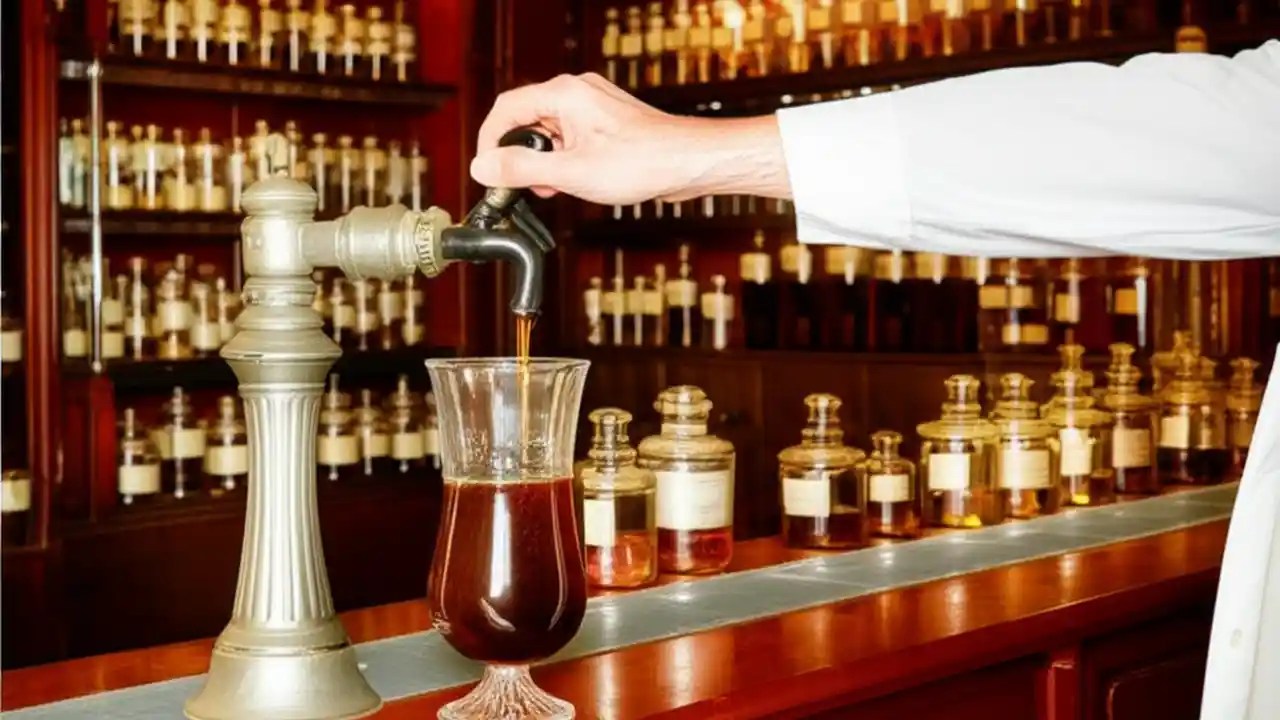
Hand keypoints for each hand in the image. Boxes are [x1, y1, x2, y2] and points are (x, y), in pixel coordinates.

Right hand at [470, 73, 789, 204]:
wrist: (689, 162)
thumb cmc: (643, 162)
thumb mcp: (571, 172)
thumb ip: (521, 169)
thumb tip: (483, 167)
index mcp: (564, 94)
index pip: (505, 109)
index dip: (489, 142)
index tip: (487, 171)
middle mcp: (576, 92)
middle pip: (525, 120)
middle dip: (519, 156)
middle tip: (523, 187)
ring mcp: (592, 105)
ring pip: (548, 131)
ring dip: (542, 162)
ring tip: (553, 187)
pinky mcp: (604, 121)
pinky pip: (568, 136)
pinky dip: (562, 159)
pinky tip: (573, 181)